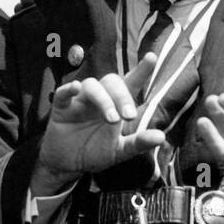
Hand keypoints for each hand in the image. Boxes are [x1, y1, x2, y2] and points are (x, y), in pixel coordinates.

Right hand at [33, 54, 166, 194]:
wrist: (68, 166)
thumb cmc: (95, 152)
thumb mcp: (120, 151)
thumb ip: (139, 143)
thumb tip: (161, 137)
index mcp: (116, 105)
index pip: (131, 83)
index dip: (141, 70)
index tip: (152, 57)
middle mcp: (100, 98)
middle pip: (112, 81)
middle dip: (122, 97)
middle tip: (129, 116)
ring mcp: (80, 100)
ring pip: (91, 85)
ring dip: (104, 99)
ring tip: (112, 119)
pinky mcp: (61, 108)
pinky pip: (63, 93)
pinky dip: (68, 89)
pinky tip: (75, 88)